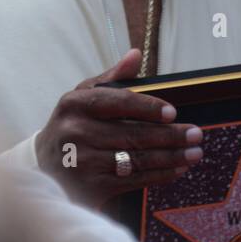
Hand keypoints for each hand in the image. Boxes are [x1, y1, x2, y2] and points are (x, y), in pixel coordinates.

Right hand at [34, 48, 203, 209]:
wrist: (44, 165)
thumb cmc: (72, 124)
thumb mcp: (83, 96)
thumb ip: (112, 77)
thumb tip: (135, 54)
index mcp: (75, 103)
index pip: (117, 102)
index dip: (147, 107)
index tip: (173, 112)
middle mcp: (76, 132)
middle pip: (132, 134)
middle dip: (170, 135)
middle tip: (196, 134)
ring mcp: (83, 162)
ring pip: (136, 159)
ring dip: (170, 157)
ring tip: (194, 153)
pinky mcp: (90, 187)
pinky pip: (133, 180)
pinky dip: (158, 175)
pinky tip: (177, 169)